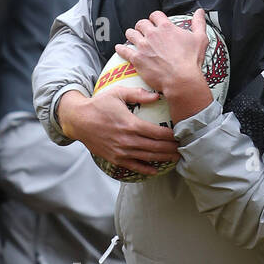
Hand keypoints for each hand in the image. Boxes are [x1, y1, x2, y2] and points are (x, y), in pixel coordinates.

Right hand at [57, 84, 180, 176]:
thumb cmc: (99, 104)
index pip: (158, 133)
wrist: (78, 120)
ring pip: (148, 158)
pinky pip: (134, 166)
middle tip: (185, 148)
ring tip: (177, 158)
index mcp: (131, 124)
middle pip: (157, 147)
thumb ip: (138, 94)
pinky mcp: (115, 158)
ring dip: (164, 159)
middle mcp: (128, 140)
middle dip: (173, 148)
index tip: (183, 134)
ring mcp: (121, 151)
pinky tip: (156, 170)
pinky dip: (146, 169)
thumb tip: (157, 96)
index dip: (173, 136)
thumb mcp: (117, 93)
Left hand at [115, 8, 212, 122]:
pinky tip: (119, 48)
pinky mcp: (137, 59)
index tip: (155, 22)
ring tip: (132, 37)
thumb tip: (200, 12)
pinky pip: (124, 50)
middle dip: (142, 26)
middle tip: (143, 31)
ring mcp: (143, 46)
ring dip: (131, 34)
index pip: (155, 15)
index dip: (155, 18)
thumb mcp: (200, 39)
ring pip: (131, 34)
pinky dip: (121, 48)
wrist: (181, 80)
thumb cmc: (191, 61)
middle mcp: (152, 34)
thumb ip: (199, 23)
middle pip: (141, 23)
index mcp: (166, 28)